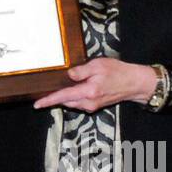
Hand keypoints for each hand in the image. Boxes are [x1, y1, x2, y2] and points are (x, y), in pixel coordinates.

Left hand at [33, 59, 158, 112]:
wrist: (134, 83)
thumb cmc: (118, 72)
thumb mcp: (98, 65)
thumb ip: (82, 71)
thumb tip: (68, 75)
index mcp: (88, 92)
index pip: (63, 97)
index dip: (49, 100)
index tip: (37, 104)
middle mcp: (89, 102)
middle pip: (65, 101)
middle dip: (55, 97)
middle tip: (45, 90)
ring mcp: (92, 106)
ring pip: (71, 102)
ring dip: (64, 96)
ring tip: (61, 86)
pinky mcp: (94, 105)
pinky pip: (78, 102)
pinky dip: (73, 96)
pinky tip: (75, 88)